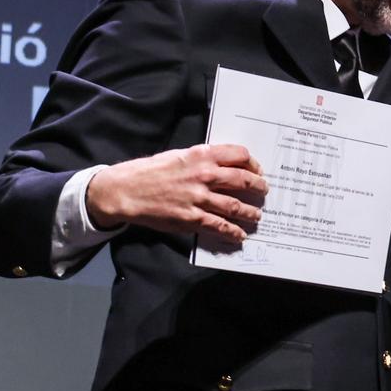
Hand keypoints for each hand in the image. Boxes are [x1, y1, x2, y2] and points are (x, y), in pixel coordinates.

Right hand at [86, 143, 266, 241]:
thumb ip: (201, 160)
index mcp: (201, 155)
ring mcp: (199, 198)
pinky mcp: (192, 218)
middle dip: (258, 187)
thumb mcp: (178, 156)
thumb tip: (222, 166)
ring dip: (250, 212)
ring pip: (236, 206)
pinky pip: (220, 226)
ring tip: (257, 216)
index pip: (239, 155)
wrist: (126, 190)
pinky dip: (233, 232)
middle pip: (243, 180)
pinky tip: (239, 235)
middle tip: (264, 191)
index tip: (257, 170)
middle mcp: (204, 175)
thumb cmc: (150, 171)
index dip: (252, 163)